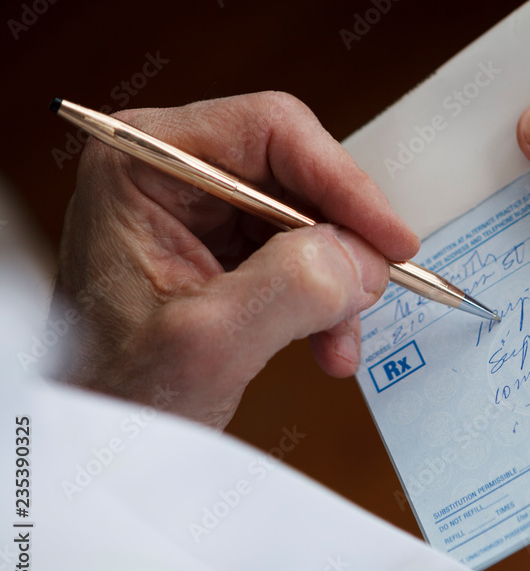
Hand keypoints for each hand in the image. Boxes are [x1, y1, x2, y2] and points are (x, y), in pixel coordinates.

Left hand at [54, 92, 418, 428]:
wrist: (100, 439)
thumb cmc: (114, 391)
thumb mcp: (206, 343)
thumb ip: (287, 290)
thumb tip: (362, 256)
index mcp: (145, 165)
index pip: (270, 131)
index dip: (342, 180)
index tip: (388, 239)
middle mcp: (175, 174)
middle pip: (299, 175)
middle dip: (342, 241)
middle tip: (366, 291)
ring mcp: (202, 210)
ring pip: (311, 218)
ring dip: (338, 281)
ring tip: (339, 337)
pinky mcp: (225, 247)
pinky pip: (303, 255)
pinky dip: (326, 300)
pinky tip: (328, 343)